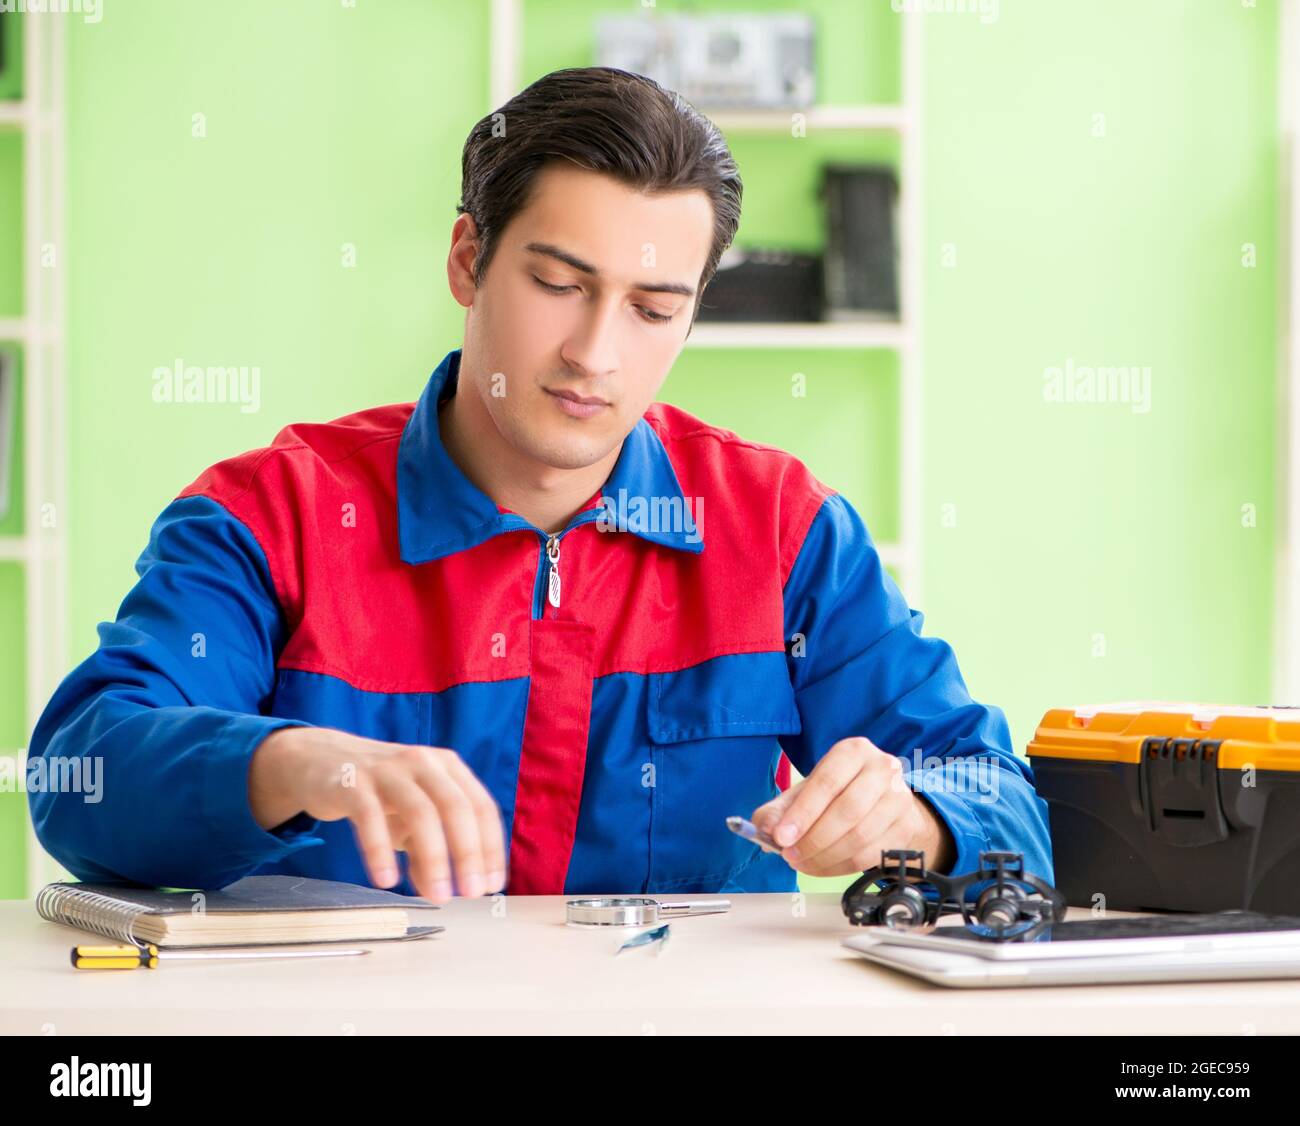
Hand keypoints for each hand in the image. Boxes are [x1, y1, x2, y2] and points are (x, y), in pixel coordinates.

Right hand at [249, 727, 506, 903]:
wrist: (320, 760)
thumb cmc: (379, 793)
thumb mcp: (409, 820)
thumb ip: (425, 852)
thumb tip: (440, 892)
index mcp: (448, 767)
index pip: (481, 806)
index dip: (490, 847)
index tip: (492, 884)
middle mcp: (424, 763)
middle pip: (456, 807)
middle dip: (468, 853)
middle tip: (471, 893)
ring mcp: (389, 770)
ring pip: (420, 812)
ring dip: (433, 858)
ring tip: (437, 896)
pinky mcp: (353, 782)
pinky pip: (370, 818)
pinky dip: (381, 851)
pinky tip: (387, 881)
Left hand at [751, 736, 954, 876]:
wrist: (884, 801)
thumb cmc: (840, 792)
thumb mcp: (807, 792)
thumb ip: (779, 809)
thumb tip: (764, 828)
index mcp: (854, 751)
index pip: (826, 782)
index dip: (802, 813)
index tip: (781, 837)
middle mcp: (882, 769)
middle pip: (847, 811)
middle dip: (813, 839)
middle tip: (790, 855)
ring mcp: (899, 799)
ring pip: (859, 837)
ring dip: (825, 857)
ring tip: (802, 862)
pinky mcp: (905, 827)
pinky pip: (870, 855)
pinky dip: (840, 867)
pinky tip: (822, 866)